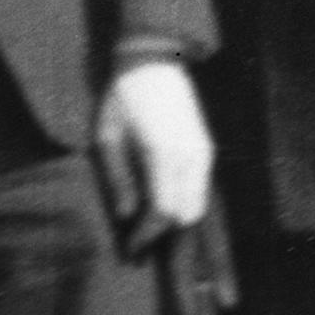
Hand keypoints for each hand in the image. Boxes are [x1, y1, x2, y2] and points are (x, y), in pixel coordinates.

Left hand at [91, 59, 213, 250]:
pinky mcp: (206, 150)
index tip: (131, 251)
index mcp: (164, 152)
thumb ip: (118, 179)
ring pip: (203, 207)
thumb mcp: (108, 136)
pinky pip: (204, 192)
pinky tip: (178, 223)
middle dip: (171, 242)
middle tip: (147, 254)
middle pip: (189, 216)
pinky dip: (192, 212)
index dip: (147, 237)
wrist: (153, 60)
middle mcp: (192, 156)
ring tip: (167, 248)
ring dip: (187, 231)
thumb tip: (127, 219)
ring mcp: (204, 153)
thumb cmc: (122, 96)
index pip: (163, 212)